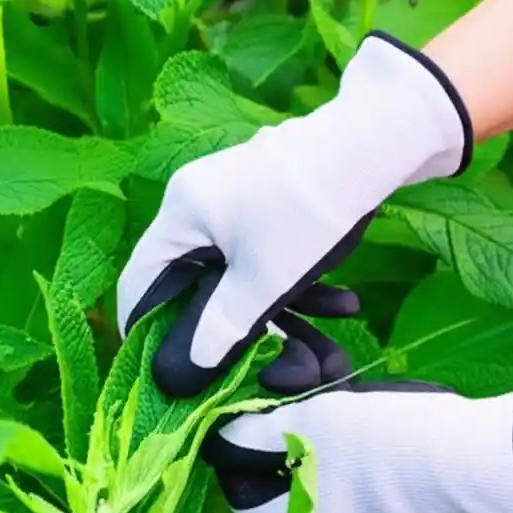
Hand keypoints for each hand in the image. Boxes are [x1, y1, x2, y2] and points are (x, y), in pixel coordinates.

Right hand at [116, 31, 473, 397]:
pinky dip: (298, 282)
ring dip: (281, 312)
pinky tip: (344, 304)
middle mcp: (200, 201)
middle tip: (248, 365)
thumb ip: (223, 326)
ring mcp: (237, 196)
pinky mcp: (272, 198)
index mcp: (182, 214)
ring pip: (242, 271)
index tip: (158, 368)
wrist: (373, 144)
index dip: (143, 327)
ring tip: (322, 351)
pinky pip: (269, 251)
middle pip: (196, 279)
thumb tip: (188, 367)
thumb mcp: (264, 281)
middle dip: (230, 328)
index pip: (139, 279)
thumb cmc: (306, 212)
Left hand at [200, 381, 512, 512]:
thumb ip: (257, 433)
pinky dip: (365, 446)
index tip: (252, 407)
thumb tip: (224, 436)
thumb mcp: (310, 423)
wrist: (474, 457)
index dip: (238, 447)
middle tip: (307, 385)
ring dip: (329, 426)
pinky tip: (381, 410)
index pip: (241, 492)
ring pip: (330, 474)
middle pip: (286, 480)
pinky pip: (371, 482)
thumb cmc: (384, 440)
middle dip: (289, 427)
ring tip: (346, 384)